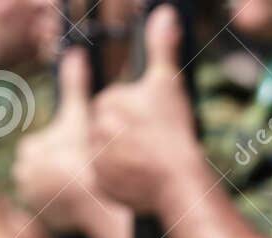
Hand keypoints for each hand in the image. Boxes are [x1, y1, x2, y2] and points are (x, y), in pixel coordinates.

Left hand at [14, 48, 105, 230]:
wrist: (98, 200)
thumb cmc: (89, 155)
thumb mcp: (83, 115)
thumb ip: (76, 86)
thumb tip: (76, 55)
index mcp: (29, 149)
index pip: (45, 145)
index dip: (66, 147)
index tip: (80, 152)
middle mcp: (23, 174)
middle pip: (47, 166)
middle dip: (63, 168)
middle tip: (85, 170)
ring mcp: (34, 198)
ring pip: (54, 187)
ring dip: (66, 187)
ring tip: (86, 186)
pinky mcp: (47, 219)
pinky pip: (59, 210)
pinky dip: (70, 206)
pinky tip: (85, 202)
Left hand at [90, 5, 200, 214]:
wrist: (178, 181)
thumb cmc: (174, 131)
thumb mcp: (169, 85)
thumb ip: (162, 48)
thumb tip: (163, 14)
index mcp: (106, 102)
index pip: (118, 107)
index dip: (140, 116)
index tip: (156, 125)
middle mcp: (94, 130)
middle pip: (113, 131)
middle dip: (132, 137)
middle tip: (156, 146)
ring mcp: (97, 160)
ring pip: (112, 155)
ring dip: (129, 159)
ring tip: (152, 164)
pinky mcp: (103, 186)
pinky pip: (113, 182)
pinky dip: (127, 182)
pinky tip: (146, 180)